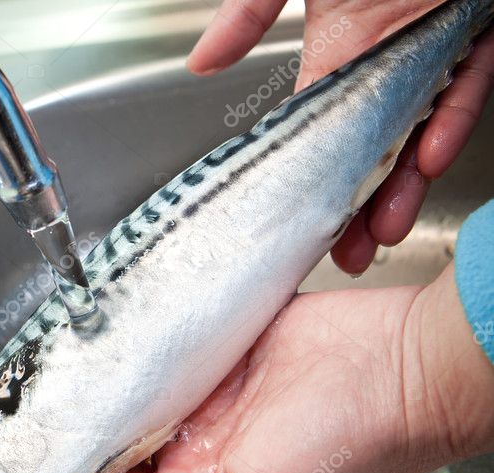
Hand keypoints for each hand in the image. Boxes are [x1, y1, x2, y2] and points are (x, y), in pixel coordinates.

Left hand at [39, 265, 493, 472]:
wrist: (402, 366)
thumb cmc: (352, 446)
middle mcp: (192, 448)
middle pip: (108, 456)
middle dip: (62, 455)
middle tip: (4, 446)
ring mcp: (197, 397)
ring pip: (122, 405)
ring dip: (85, 406)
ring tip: (27, 402)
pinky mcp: (206, 350)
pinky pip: (150, 356)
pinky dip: (119, 358)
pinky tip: (81, 354)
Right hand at [186, 0, 493, 274]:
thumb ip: (249, 11)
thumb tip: (199, 63)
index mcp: (339, 45)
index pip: (319, 127)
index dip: (310, 179)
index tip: (301, 226)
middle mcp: (386, 56)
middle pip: (371, 146)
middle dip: (357, 206)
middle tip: (343, 255)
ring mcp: (434, 48)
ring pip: (420, 130)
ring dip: (401, 183)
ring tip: (379, 230)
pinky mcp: (480, 34)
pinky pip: (467, 88)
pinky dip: (448, 122)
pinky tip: (425, 160)